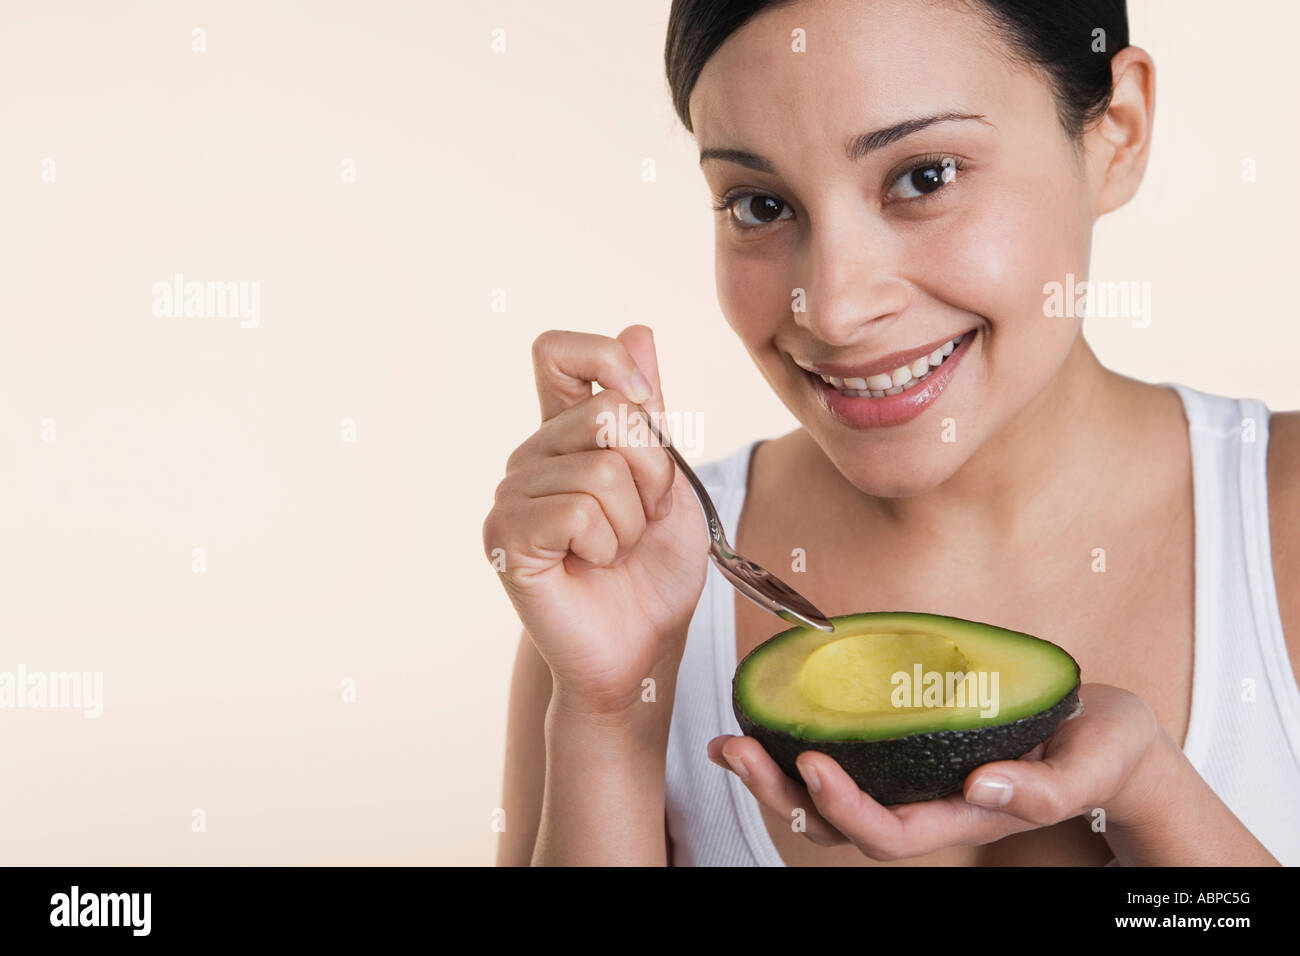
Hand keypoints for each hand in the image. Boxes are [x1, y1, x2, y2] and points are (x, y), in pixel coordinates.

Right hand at [482, 326, 709, 716]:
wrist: (644, 647)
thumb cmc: (655, 570)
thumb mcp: (672, 481)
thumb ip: (650, 412)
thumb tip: (637, 330)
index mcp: (566, 432)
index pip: (559, 352)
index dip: (608, 361)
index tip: (646, 408)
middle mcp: (532, 455)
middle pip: (611, 413)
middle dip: (655, 474)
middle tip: (642, 519)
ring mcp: (512, 494)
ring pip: (603, 469)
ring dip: (634, 521)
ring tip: (616, 550)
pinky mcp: (507, 537)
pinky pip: (578, 510)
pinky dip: (608, 543)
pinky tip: (593, 564)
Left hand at [708, 683, 1168, 860]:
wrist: (1109, 738)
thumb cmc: (1104, 752)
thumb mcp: (1094, 766)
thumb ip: (1049, 788)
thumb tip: (985, 790)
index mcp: (965, 815)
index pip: (891, 832)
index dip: (846, 807)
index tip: (813, 764)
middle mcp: (928, 802)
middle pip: (840, 822)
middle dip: (783, 792)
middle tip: (734, 749)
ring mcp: (914, 777)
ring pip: (831, 796)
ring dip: (776, 771)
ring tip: (731, 739)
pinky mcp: (908, 746)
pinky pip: (848, 755)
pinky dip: (802, 740)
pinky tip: (772, 713)